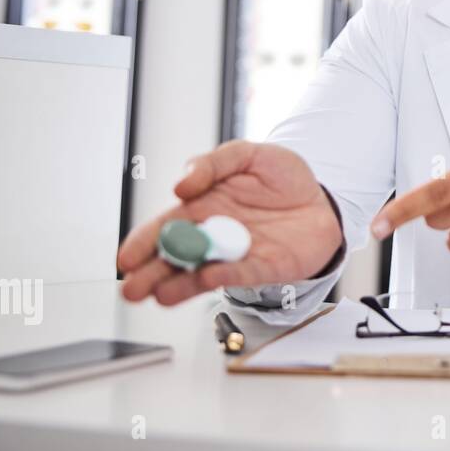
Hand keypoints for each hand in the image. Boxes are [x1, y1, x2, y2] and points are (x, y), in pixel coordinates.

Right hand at [118, 140, 342, 305]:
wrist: (322, 197)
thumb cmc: (282, 177)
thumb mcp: (247, 155)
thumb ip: (213, 163)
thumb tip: (182, 184)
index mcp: (203, 207)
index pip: (165, 227)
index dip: (144, 242)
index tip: (127, 257)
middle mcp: (215, 235)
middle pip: (177, 257)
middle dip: (152, 273)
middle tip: (132, 287)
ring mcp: (238, 253)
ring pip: (203, 272)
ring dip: (180, 285)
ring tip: (159, 295)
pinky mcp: (265, 266)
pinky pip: (243, 273)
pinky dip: (226, 275)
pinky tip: (208, 278)